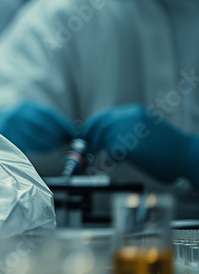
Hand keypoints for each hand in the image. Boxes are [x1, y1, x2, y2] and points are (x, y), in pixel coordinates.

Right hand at [0, 101, 77, 153]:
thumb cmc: (15, 125)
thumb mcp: (28, 116)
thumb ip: (45, 120)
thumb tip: (68, 130)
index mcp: (25, 105)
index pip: (47, 113)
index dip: (62, 123)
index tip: (72, 132)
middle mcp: (17, 114)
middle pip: (43, 124)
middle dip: (58, 134)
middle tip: (66, 141)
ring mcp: (11, 126)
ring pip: (37, 135)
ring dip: (51, 142)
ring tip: (57, 145)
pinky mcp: (8, 139)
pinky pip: (29, 144)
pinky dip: (42, 147)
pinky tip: (47, 148)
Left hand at [82, 104, 198, 183]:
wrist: (189, 156)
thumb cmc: (169, 148)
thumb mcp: (146, 128)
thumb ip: (126, 129)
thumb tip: (102, 137)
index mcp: (134, 112)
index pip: (103, 116)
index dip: (91, 128)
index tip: (85, 137)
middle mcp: (130, 117)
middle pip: (98, 126)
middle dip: (90, 139)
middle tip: (89, 151)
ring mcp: (130, 130)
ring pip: (103, 139)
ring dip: (102, 150)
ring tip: (110, 158)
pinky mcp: (130, 146)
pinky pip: (111, 152)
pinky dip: (112, 159)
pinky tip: (121, 161)